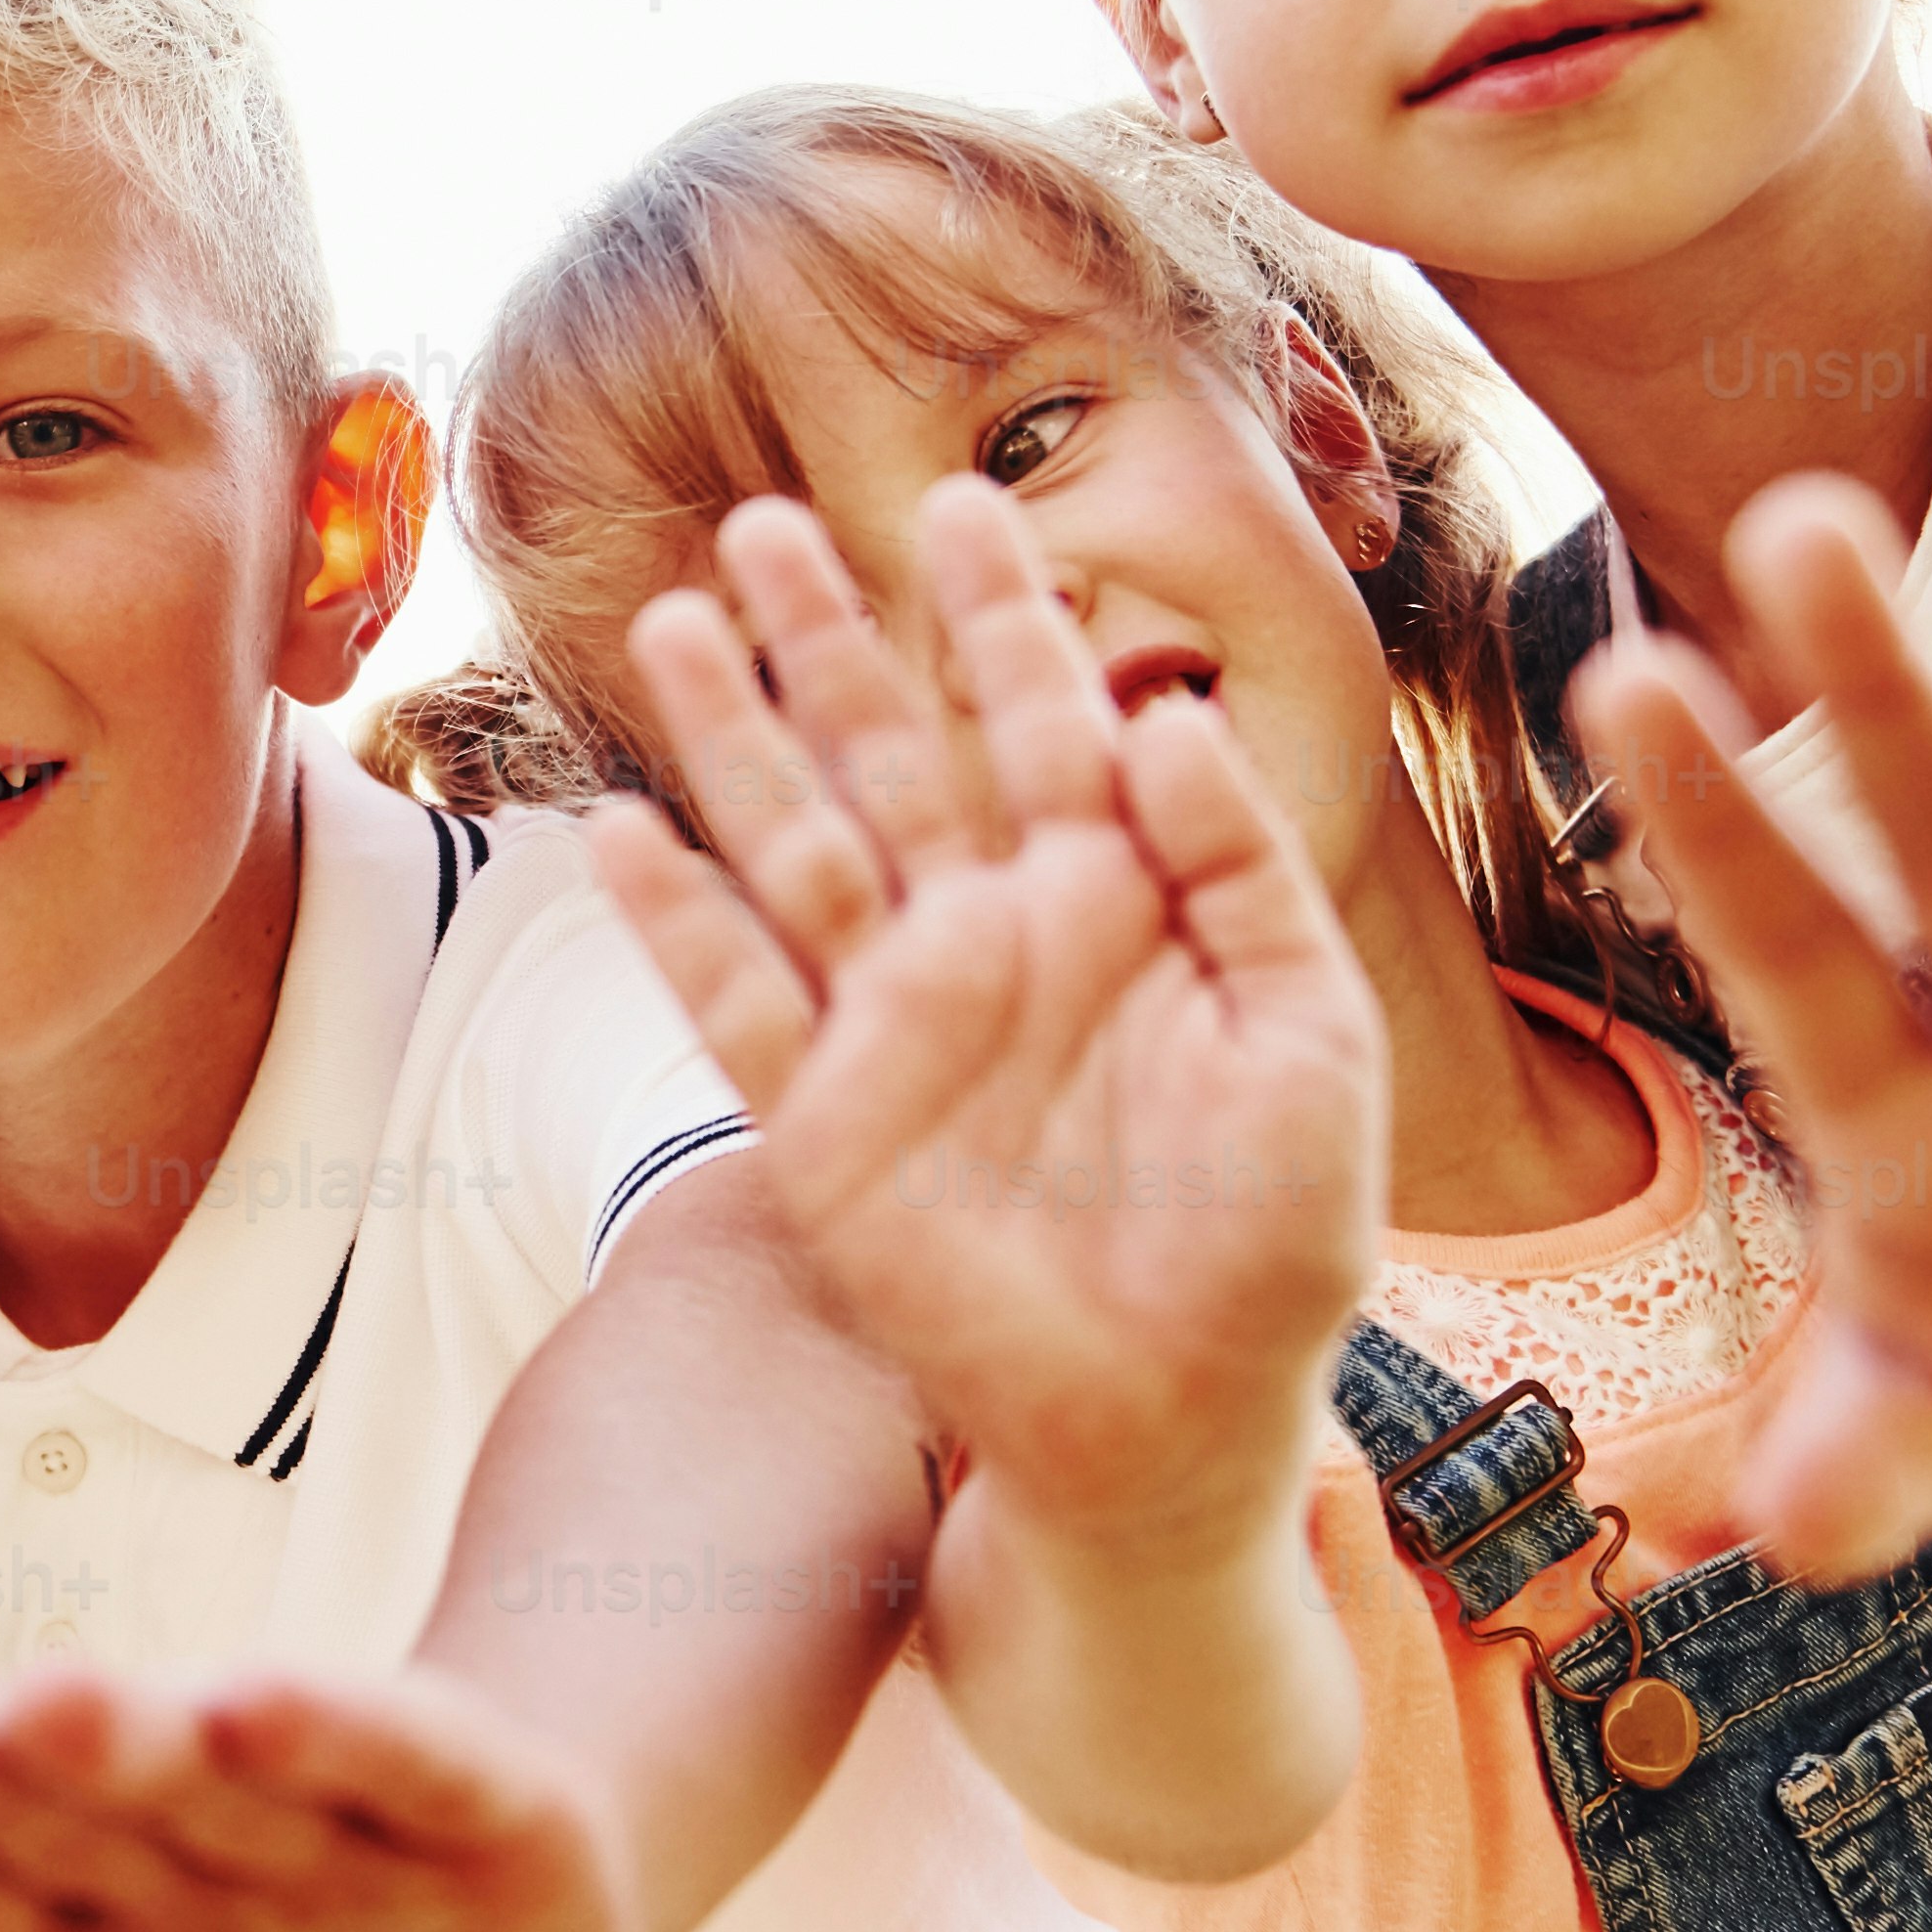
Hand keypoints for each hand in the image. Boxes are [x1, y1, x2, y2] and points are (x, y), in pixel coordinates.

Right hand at [580, 477, 1378, 1570]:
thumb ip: (1246, 877)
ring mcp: (896, 1028)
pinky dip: (675, 922)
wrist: (1177, 1425)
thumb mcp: (1311, 1044)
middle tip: (762, 520)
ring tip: (668, 620)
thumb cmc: (1270, 1245)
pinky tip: (620, 832)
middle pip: (893, 752)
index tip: (960, 506)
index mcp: (1116, 906)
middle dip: (829, 637)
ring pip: (795, 844)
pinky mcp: (824, 1124)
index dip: (999, 616)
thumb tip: (1168, 719)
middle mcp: (990, 941)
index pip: (1046, 723)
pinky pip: (734, 1002)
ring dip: (731, 737)